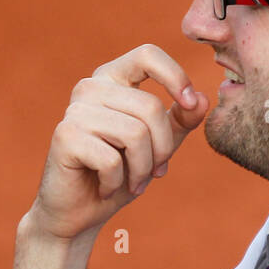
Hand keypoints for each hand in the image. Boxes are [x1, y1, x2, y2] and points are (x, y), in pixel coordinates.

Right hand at [30, 44, 208, 239]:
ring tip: (133, 183)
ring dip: (142, 169)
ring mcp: (75, 110)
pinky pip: (112, 160)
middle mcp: (90, 88)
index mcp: (112, 79)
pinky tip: (105, 187)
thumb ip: (180, 121)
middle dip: (163, 148)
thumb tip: (202, 100)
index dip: (175, 77)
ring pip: (135, 134)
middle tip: (156, 173)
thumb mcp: (158, 146)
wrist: (79, 212)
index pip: (147, 55)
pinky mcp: (65, 136)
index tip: (190, 104)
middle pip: (150, 107)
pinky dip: (117, 182)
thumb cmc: (120, 175)